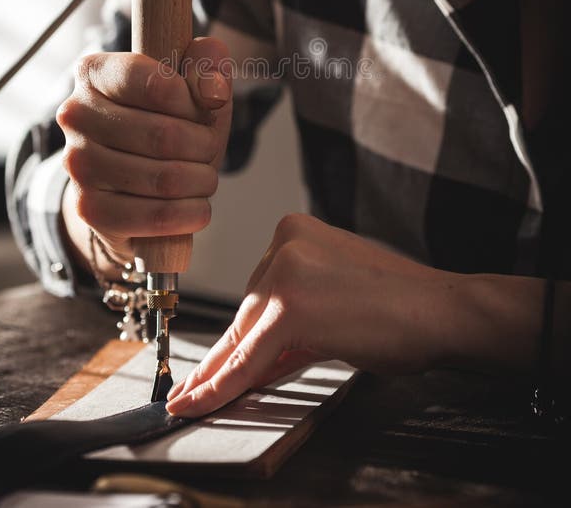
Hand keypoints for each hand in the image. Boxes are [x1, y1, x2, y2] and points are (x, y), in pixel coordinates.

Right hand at [56, 37, 231, 265]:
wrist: (135, 185)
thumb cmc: (169, 126)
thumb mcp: (193, 89)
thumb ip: (208, 66)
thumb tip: (213, 90)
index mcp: (96, 72)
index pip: (156, 83)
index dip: (193, 102)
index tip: (201, 110)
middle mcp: (76, 115)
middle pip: (165, 135)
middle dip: (204, 146)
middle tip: (207, 149)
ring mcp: (77, 164)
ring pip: (165, 178)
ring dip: (201, 181)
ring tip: (202, 177)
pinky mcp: (89, 209)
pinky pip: (158, 215)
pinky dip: (191, 213)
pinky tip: (194, 206)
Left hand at [166, 213, 456, 416]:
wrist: (439, 312)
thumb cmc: (398, 309)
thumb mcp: (330, 308)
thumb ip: (289, 327)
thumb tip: (247, 364)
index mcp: (294, 231)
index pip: (257, 295)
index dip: (228, 337)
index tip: (201, 365)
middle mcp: (284, 241)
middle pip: (247, 313)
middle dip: (226, 359)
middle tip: (193, 393)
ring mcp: (285, 269)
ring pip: (245, 334)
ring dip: (221, 375)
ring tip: (195, 401)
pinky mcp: (288, 304)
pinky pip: (248, 356)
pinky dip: (222, 385)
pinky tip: (198, 401)